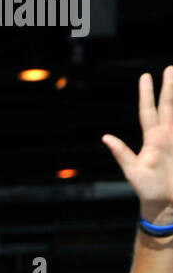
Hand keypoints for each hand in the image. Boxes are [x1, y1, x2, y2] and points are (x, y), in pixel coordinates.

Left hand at [103, 67, 172, 221]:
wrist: (165, 205)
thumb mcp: (132, 171)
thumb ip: (121, 153)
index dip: (146, 94)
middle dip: (169, 87)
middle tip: (170, 68)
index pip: (148, 111)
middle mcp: (165, 136)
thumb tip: (106, 137)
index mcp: (151, 139)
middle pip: (167, 106)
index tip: (145, 76)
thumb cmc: (146, 190)